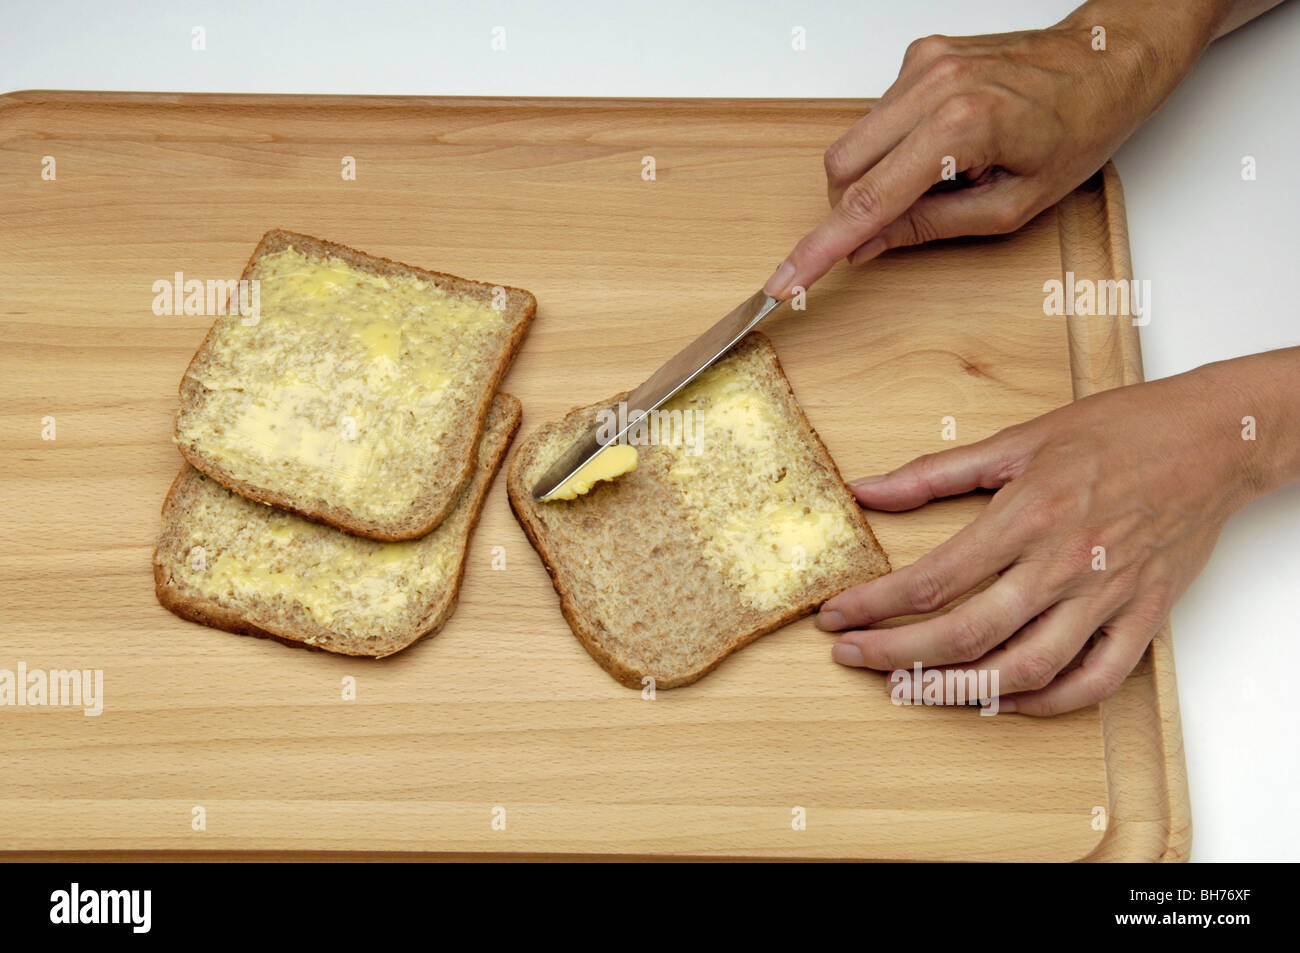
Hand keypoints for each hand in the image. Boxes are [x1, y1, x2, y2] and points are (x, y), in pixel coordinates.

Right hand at [763, 0, 1226, 297]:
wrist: (1107, 61)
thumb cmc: (1078, 129)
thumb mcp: (1013, 206)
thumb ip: (931, 227)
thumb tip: (868, 244)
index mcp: (962, 128)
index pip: (868, 202)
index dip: (820, 249)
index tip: (785, 281)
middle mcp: (933, 86)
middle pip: (842, 169)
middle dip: (855, 208)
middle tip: (900, 225)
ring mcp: (922, 65)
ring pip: (854, 143)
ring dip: (880, 175)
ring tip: (945, 174)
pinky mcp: (920, 55)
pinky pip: (877, 118)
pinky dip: (896, 146)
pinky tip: (942, 146)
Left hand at [816, 355, 1296, 715]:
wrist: (1214, 438)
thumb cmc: (1119, 431)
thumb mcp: (1018, 439)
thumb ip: (935, 473)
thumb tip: (866, 489)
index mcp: (1027, 514)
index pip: (934, 577)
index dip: (876, 605)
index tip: (837, 616)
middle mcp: (1064, 562)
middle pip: (967, 633)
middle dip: (897, 654)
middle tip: (852, 657)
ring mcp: (1106, 596)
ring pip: (1025, 668)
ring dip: (960, 689)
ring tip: (911, 687)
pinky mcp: (1143, 617)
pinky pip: (1093, 681)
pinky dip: (1047, 702)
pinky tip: (1005, 699)